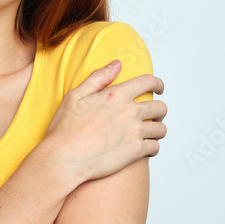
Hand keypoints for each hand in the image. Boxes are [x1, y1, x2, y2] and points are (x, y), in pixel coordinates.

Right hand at [42, 60, 166, 183]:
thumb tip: (116, 65)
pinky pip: (155, 147)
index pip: (148, 82)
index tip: (158, 88)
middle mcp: (129, 112)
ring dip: (157, 130)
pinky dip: (152, 148)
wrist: (64, 158)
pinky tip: (145, 149)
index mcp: (116, 95)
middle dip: (158, 110)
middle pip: (160, 107)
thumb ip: (99, 78)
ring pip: (161, 129)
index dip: (157, 83)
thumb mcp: (76, 96)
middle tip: (152, 115)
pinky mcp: (135, 152)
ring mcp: (134, 132)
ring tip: (149, 133)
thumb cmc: (65, 130)